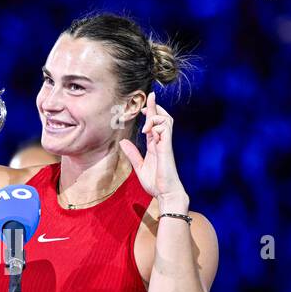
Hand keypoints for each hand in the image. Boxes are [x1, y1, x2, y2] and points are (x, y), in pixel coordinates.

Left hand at [118, 91, 189, 207]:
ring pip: (166, 120)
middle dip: (156, 106)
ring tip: (146, 122)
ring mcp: (166, 144)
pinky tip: (148, 131)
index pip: (154, 124)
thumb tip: (123, 142)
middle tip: (149, 98)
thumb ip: (133, 154)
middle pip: (163, 118)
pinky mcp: (167, 148)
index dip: (150, 113)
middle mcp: (162, 142)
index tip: (143, 107)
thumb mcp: (140, 167)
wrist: (165, 194)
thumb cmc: (156, 183)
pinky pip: (166, 130)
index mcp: (155, 145)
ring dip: (156, 116)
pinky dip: (157, 125)